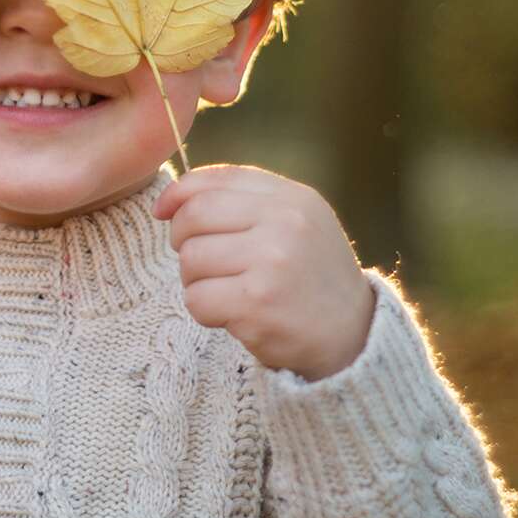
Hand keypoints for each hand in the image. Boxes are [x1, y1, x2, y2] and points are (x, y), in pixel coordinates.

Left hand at [152, 164, 375, 381]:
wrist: (354, 338)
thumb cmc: (310, 276)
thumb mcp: (295, 222)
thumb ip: (242, 201)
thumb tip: (170, 200)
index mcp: (292, 197)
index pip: (216, 179)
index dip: (178, 193)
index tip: (163, 211)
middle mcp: (285, 223)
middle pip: (194, 216)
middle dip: (183, 240)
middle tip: (201, 262)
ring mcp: (272, 262)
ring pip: (191, 259)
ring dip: (196, 281)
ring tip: (226, 291)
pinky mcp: (257, 304)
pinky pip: (197, 298)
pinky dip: (205, 311)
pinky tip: (233, 315)